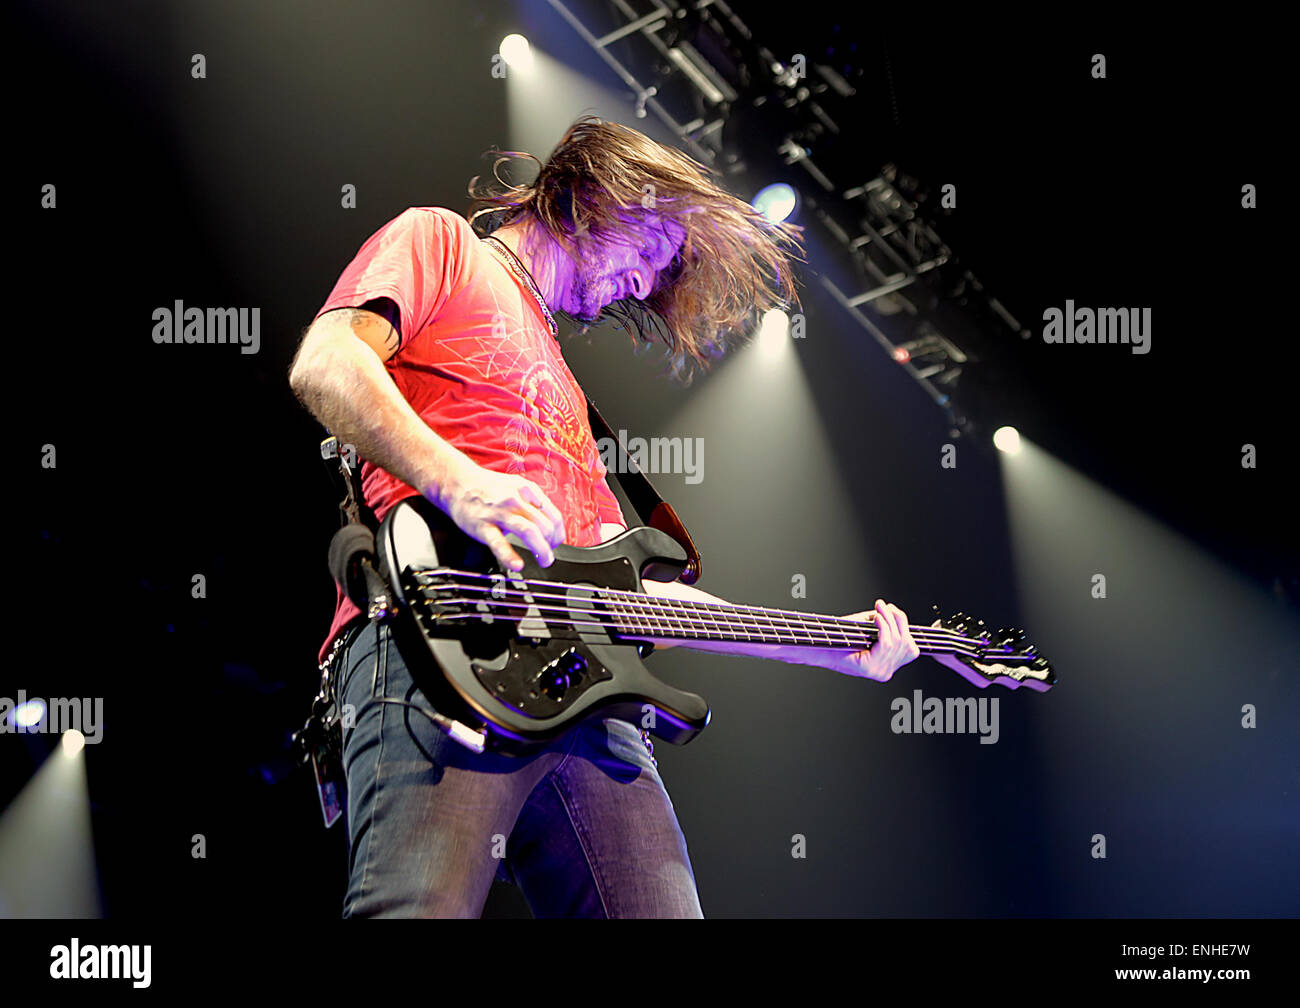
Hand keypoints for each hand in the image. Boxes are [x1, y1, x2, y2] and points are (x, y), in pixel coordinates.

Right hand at [434, 459, 565, 570]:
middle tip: (549, 555)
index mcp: (527, 490)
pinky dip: (510, 555)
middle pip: (544, 525)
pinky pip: (499, 543)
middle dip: (551, 544)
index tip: (556, 543)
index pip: (554, 515)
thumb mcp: (515, 486)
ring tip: (544, 560)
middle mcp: (515, 499)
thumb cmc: (488, 487)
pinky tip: (517, 564)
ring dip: (542, 549)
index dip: (558, 533)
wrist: (457, 482)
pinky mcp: (483, 525)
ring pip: (529, 531)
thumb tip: (549, 524)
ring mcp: (499, 512)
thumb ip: (532, 502)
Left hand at [831, 599, 920, 681]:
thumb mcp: (867, 630)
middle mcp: (885, 672)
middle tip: (885, 606)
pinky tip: (877, 618)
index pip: (910, 650)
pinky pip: (886, 643)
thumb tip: (895, 614)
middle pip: (905, 643)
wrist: (819, 647)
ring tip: (880, 608)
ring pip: (896, 641)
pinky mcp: (869, 668)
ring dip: (889, 620)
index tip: (894, 612)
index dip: (904, 627)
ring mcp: (878, 672)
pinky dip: (883, 627)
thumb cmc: (839, 638)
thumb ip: (884, 626)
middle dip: (897, 620)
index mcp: (887, 666)